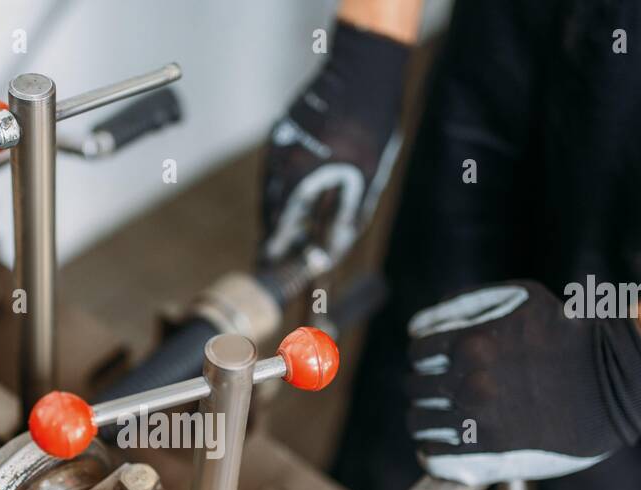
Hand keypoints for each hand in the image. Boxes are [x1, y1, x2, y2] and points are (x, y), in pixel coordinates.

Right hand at [260, 20, 408, 264]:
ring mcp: (277, 146)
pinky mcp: (281, 132)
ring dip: (280, 214)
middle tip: (278, 255)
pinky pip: (277, 171)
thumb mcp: (365, 179)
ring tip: (289, 231)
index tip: (271, 267)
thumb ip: (345, 219)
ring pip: (272, 192)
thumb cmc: (369, 126)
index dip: (277, 252)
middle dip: (276, 236)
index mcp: (297, 180)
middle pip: (271, 213)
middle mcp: (279, 165)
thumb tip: (330, 253)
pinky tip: (297, 196)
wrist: (361, 70)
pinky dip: (283, 189)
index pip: (280, 229)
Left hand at [406, 282, 640, 484]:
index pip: (417, 354)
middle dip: (427, 388)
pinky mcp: (487, 455)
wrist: (616, 382)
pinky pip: (434, 458)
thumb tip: (416, 328)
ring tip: (443, 420)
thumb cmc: (569, 334)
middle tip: (444, 393)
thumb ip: (465, 305)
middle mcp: (467, 384)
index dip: (426, 359)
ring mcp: (475, 422)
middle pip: (416, 389)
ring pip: (419, 424)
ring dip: (426, 420)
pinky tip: (442, 447)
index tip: (438, 365)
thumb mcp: (520, 297)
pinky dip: (431, 452)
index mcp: (469, 344)